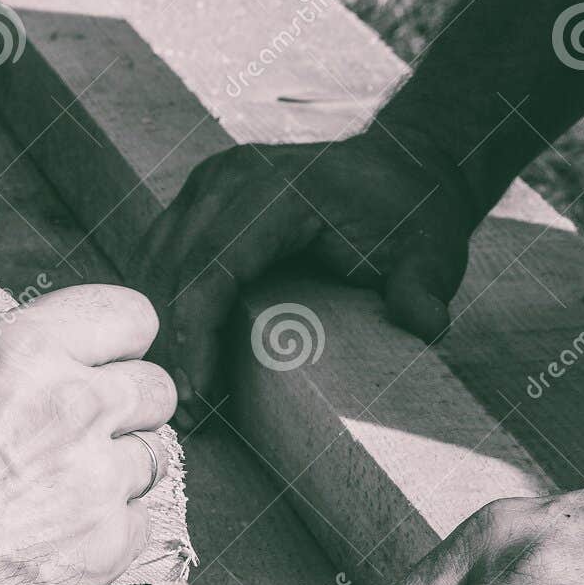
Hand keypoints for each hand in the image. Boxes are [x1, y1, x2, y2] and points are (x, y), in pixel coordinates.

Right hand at [0, 284, 175, 584]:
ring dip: (112, 476)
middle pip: (156, 390)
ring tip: (51, 500)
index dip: (120, 345)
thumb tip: (51, 333)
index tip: (106, 368)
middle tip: (80, 441)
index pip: (130, 318)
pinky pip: (139, 524)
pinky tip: (50, 543)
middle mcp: (71, 405)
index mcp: (25, 348)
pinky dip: (105, 534)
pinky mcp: (105, 547)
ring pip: (150, 460)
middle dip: (125, 411)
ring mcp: (95, 480)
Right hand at [133, 126, 475, 420]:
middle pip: (172, 267)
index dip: (194, 334)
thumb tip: (424, 325)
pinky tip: (173, 355)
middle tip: (184, 415)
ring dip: (156, 328)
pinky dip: (158, 304)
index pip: (212, 265)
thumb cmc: (409, 217)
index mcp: (279, 189)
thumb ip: (422, 288)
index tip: (196, 395)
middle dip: (169, 345)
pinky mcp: (200, 198)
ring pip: (154, 260)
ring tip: (177, 395)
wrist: (399, 168)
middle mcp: (232, 178)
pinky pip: (160, 253)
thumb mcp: (429, 254)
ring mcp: (209, 183)